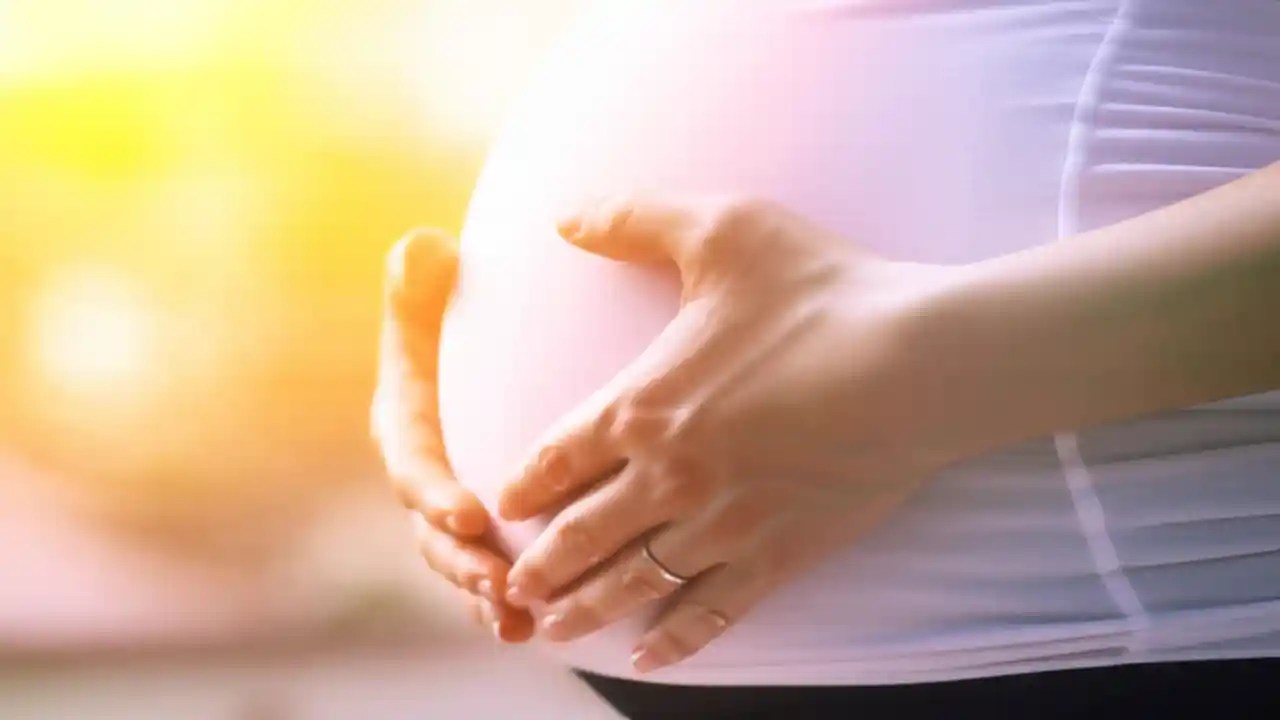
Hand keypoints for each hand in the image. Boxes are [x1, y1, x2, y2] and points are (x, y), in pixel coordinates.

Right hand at [372, 229, 532, 641]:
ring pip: (461, 561)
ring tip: (520, 622)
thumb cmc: (452, 305)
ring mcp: (450, 500)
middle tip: (503, 585)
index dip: (434, 491)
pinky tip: (535, 630)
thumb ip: (420, 277)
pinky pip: (490, 567)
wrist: (478, 334)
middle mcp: (423, 469)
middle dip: (464, 562)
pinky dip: (507, 601)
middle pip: (433, 529)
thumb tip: (422, 250)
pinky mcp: (484, 520)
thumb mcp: (431, 286)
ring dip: (487, 594)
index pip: (413, 460)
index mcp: (406, 419)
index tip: (468, 513)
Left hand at [499, 197, 950, 671]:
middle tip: (510, 589)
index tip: (502, 507)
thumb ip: (633, 218)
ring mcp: (724, 523)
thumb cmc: (821, 290)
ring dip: (586, 608)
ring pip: (634, 582)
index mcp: (643, 405)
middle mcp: (669, 476)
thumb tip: (561, 214)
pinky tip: (648, 658)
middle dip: (539, 565)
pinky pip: (712, 611)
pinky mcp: (779, 553)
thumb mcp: (721, 229)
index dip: (522, 485)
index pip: (557, 457)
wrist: (917, 362)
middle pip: (581, 534)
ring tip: (553, 628)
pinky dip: (676, 640)